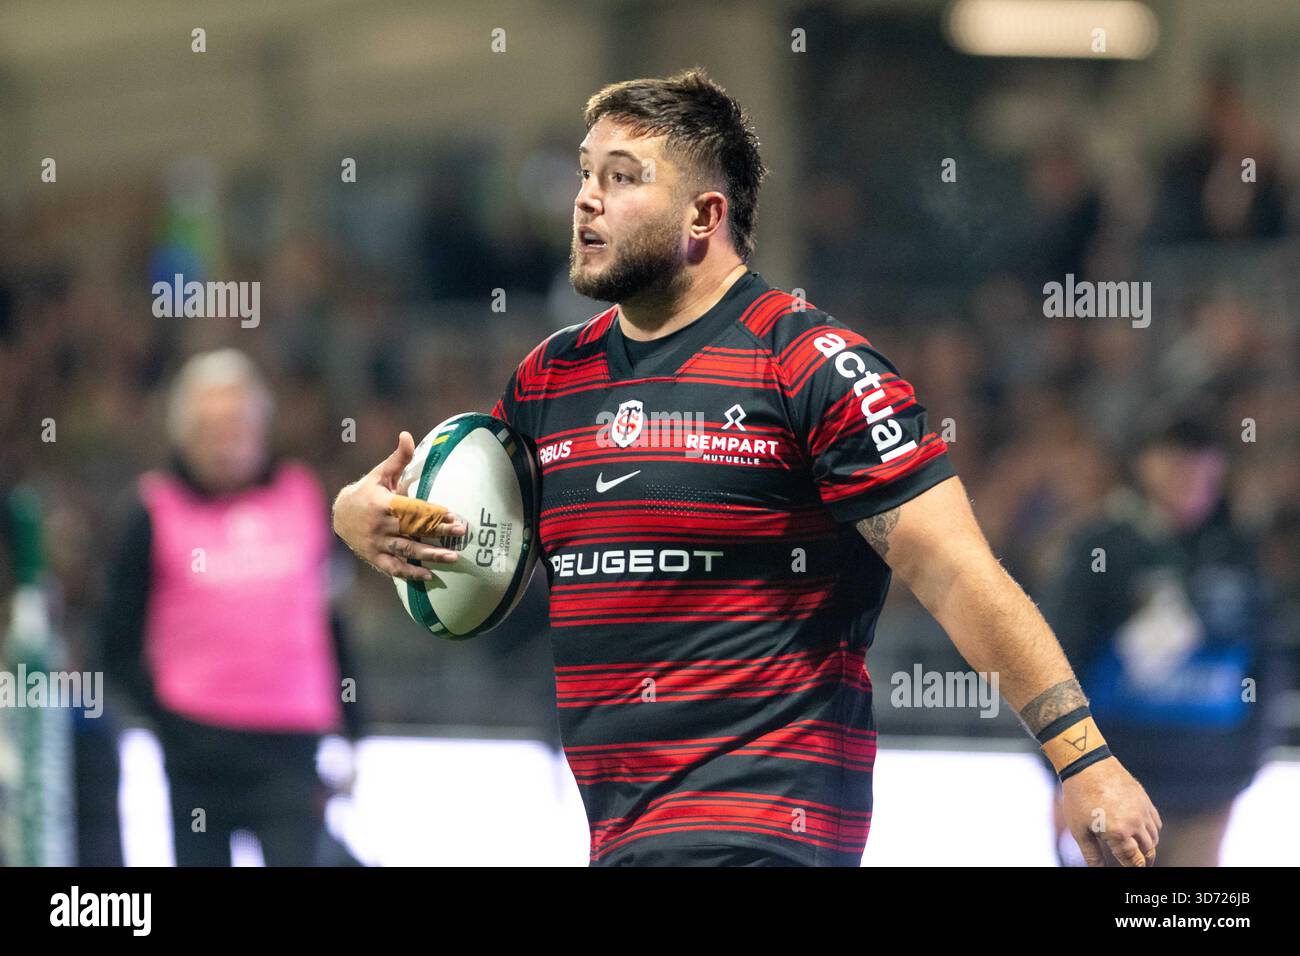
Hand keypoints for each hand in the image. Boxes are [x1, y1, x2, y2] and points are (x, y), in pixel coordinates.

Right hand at [332, 431, 465, 581]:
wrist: (338, 515)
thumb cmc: (366, 491)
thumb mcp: (380, 474)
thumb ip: (398, 458)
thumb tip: (408, 435)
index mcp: (382, 503)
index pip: (412, 509)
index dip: (433, 513)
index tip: (453, 514)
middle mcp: (380, 525)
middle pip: (414, 530)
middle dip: (439, 532)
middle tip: (462, 533)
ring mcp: (377, 543)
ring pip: (407, 550)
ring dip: (431, 555)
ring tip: (453, 557)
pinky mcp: (374, 557)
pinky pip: (393, 567)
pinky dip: (410, 573)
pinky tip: (429, 576)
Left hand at [1062, 757, 1161, 865]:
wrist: (1086, 765)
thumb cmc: (1078, 798)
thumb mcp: (1079, 830)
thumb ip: (1092, 855)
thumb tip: (1098, 871)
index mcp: (1119, 833)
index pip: (1135, 861)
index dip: (1133, 868)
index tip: (1130, 869)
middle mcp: (1135, 823)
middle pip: (1148, 851)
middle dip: (1143, 860)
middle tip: (1136, 863)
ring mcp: (1142, 810)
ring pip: (1154, 837)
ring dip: (1148, 846)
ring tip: (1138, 850)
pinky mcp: (1145, 800)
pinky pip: (1156, 822)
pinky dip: (1152, 831)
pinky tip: (1141, 832)